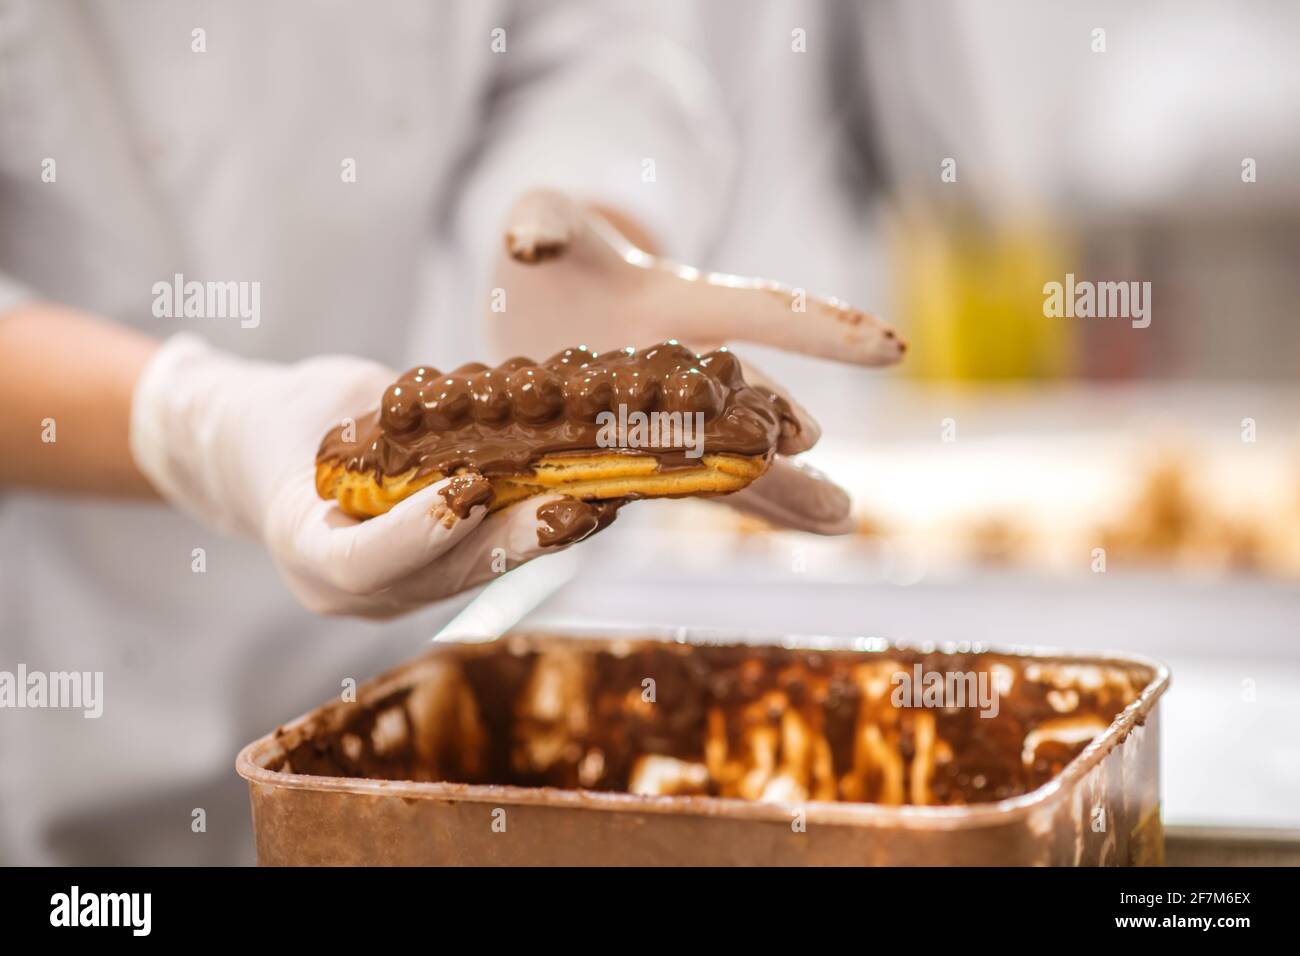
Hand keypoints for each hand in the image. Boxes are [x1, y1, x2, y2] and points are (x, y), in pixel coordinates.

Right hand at [130, 335, 619, 617]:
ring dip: (549, 534)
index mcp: (308, 553)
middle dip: (516, 540)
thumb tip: (469, 405)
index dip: (420, 532)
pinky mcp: (440, 574)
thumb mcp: (319, 409)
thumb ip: (384, 425)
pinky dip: (543, 523)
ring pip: (483, 570)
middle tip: (573, 506)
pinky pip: (494, 553)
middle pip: (446, 576)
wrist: (270, 452)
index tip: (469, 490)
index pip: (365, 563)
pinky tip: (595, 495)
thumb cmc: (286, 421)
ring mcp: (404, 589)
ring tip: (606, 496)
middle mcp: (359, 590)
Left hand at [487, 189, 906, 533]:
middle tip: (842, 492)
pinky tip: (797, 533)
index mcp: (676, 301)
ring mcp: (665, 408)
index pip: (757, 312)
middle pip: (752, 400)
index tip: (890, 351)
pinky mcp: (636, 445)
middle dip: (790, 439)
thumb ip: (543, 220)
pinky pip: (689, 481)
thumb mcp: (540, 219)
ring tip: (841, 526)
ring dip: (783, 492)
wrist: (534, 301)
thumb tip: (533, 243)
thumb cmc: (548, 248)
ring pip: (732, 453)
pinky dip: (737, 505)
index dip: (818, 331)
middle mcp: (686, 359)